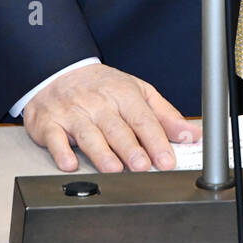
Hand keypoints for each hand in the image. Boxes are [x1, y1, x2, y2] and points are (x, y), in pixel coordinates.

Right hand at [23, 64, 199, 172]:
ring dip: (101, 153)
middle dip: (130, 148)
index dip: (156, 140)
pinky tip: (69, 164)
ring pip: (88, 134)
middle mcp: (98, 103)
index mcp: (123, 94)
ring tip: (114, 169)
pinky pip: (55, 138)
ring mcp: (73, 113)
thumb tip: (192, 134)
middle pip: (116, 127)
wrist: (59, 73)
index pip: (142, 119)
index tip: (167, 159)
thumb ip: (165, 116)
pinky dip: (61, 151)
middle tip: (143, 167)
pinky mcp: (50, 124)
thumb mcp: (138, 93)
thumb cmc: (103, 88)